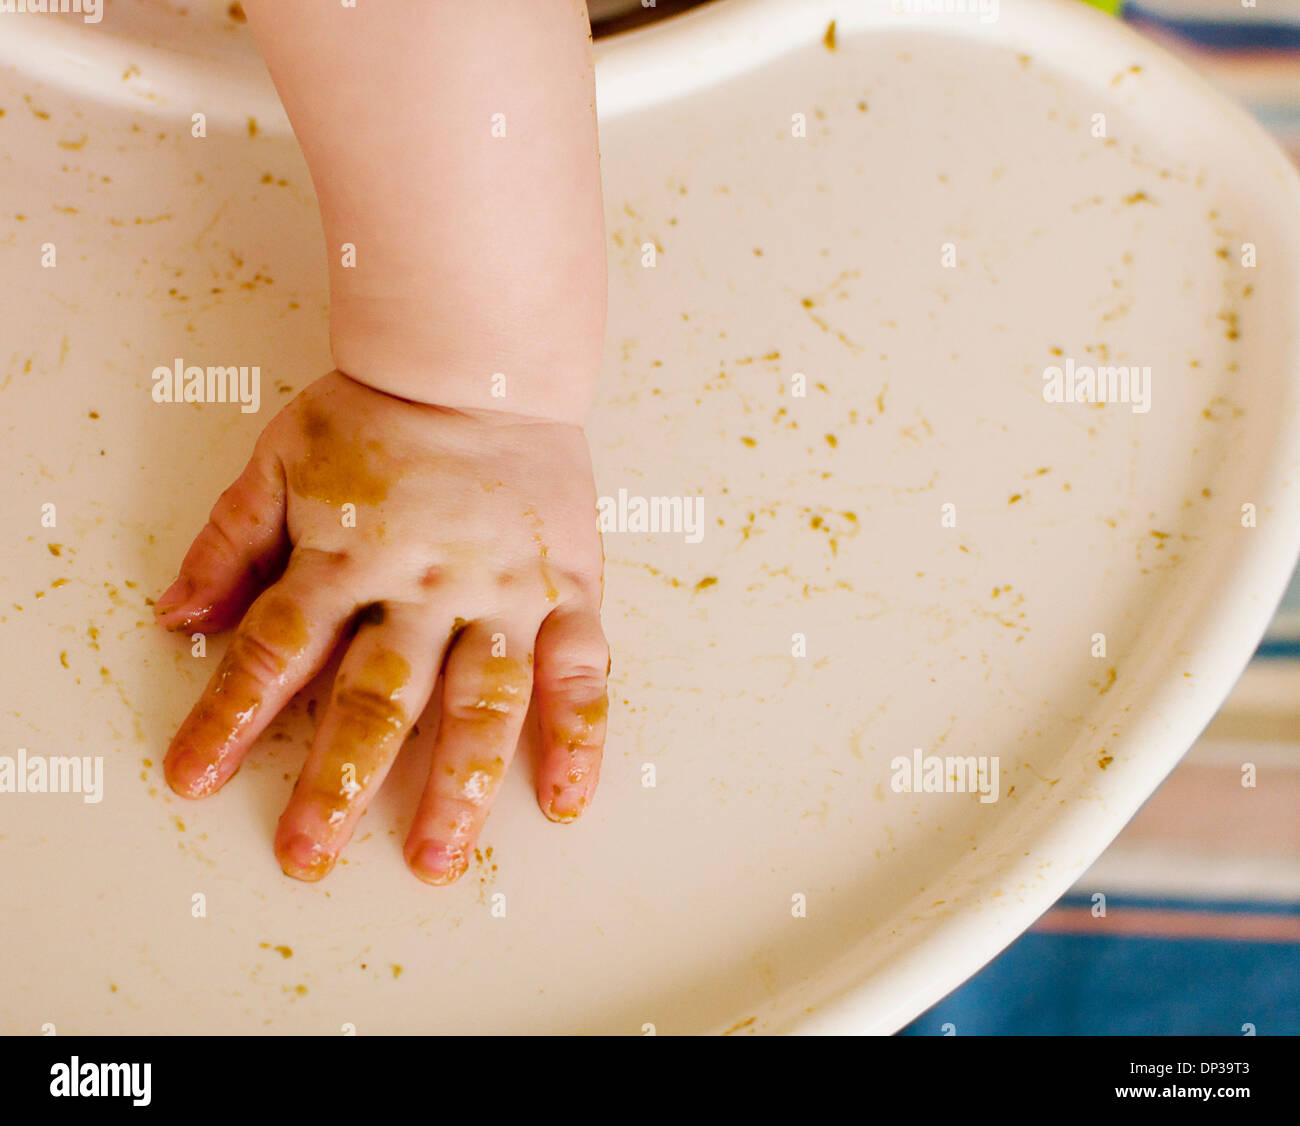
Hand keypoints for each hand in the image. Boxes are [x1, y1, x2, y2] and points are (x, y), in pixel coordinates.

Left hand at [156, 371, 608, 883]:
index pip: (278, 648)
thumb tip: (179, 617)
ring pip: (481, 702)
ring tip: (436, 858)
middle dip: (339, 781)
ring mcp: (503, 595)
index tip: (195, 779)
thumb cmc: (382, 414)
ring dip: (457, 785)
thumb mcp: (282, 460)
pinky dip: (577, 737)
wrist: (483, 363)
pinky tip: (563, 798)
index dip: (230, 718)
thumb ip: (231, 541)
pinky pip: (579, 674)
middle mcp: (425, 586)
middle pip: (378, 695)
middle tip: (309, 854)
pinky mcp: (565, 594)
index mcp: (347, 554)